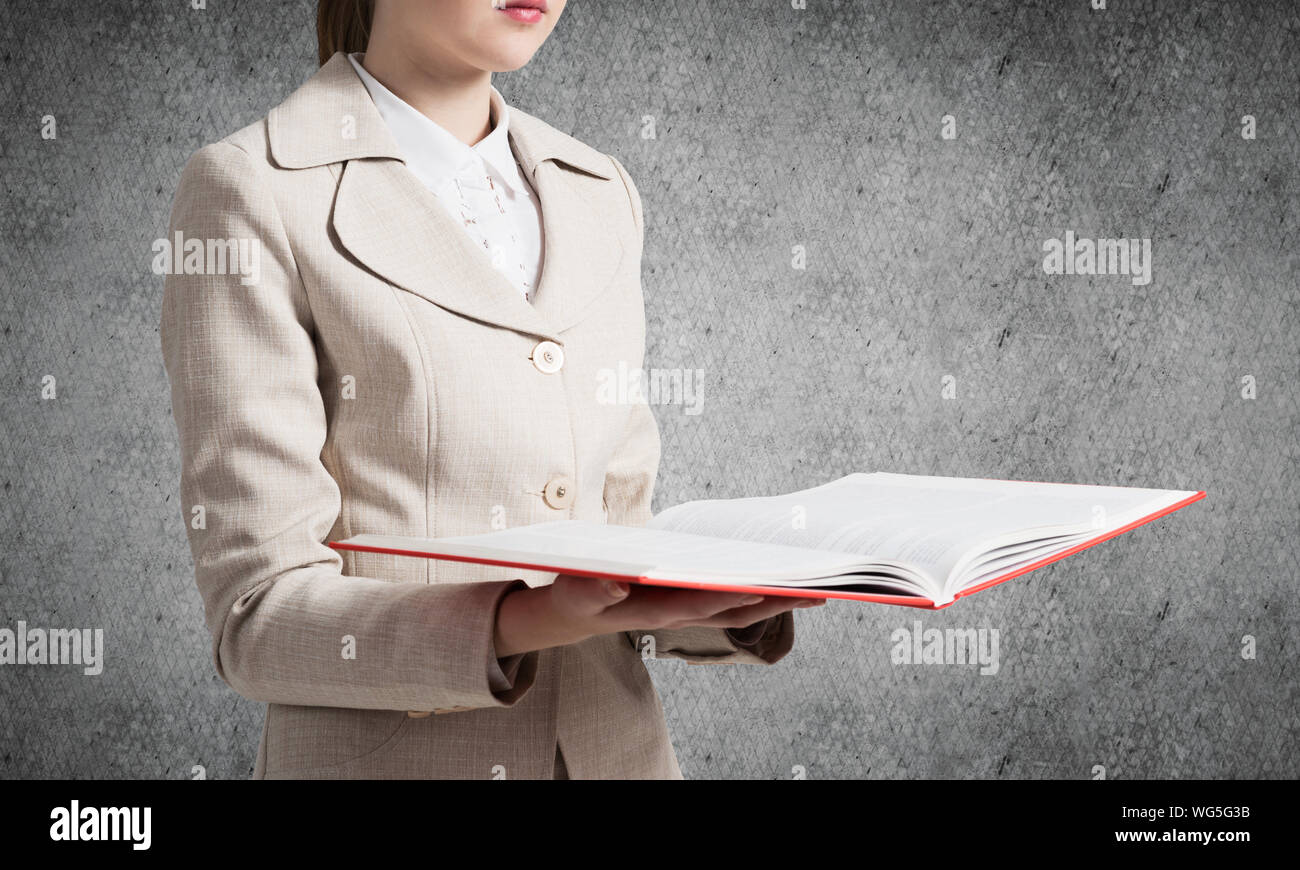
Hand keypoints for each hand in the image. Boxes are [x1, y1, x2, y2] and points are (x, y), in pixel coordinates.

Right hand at [493, 575, 824, 656]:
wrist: (580, 612)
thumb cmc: (579, 597)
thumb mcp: (575, 593)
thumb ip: (594, 591)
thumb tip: (617, 583)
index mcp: (657, 610)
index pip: (703, 603)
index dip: (736, 596)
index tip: (769, 588)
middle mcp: (681, 613)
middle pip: (736, 607)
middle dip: (775, 598)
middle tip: (818, 588)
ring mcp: (689, 609)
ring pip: (742, 606)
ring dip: (778, 597)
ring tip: (818, 587)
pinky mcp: (691, 601)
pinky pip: (735, 597)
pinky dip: (761, 591)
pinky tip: (784, 581)